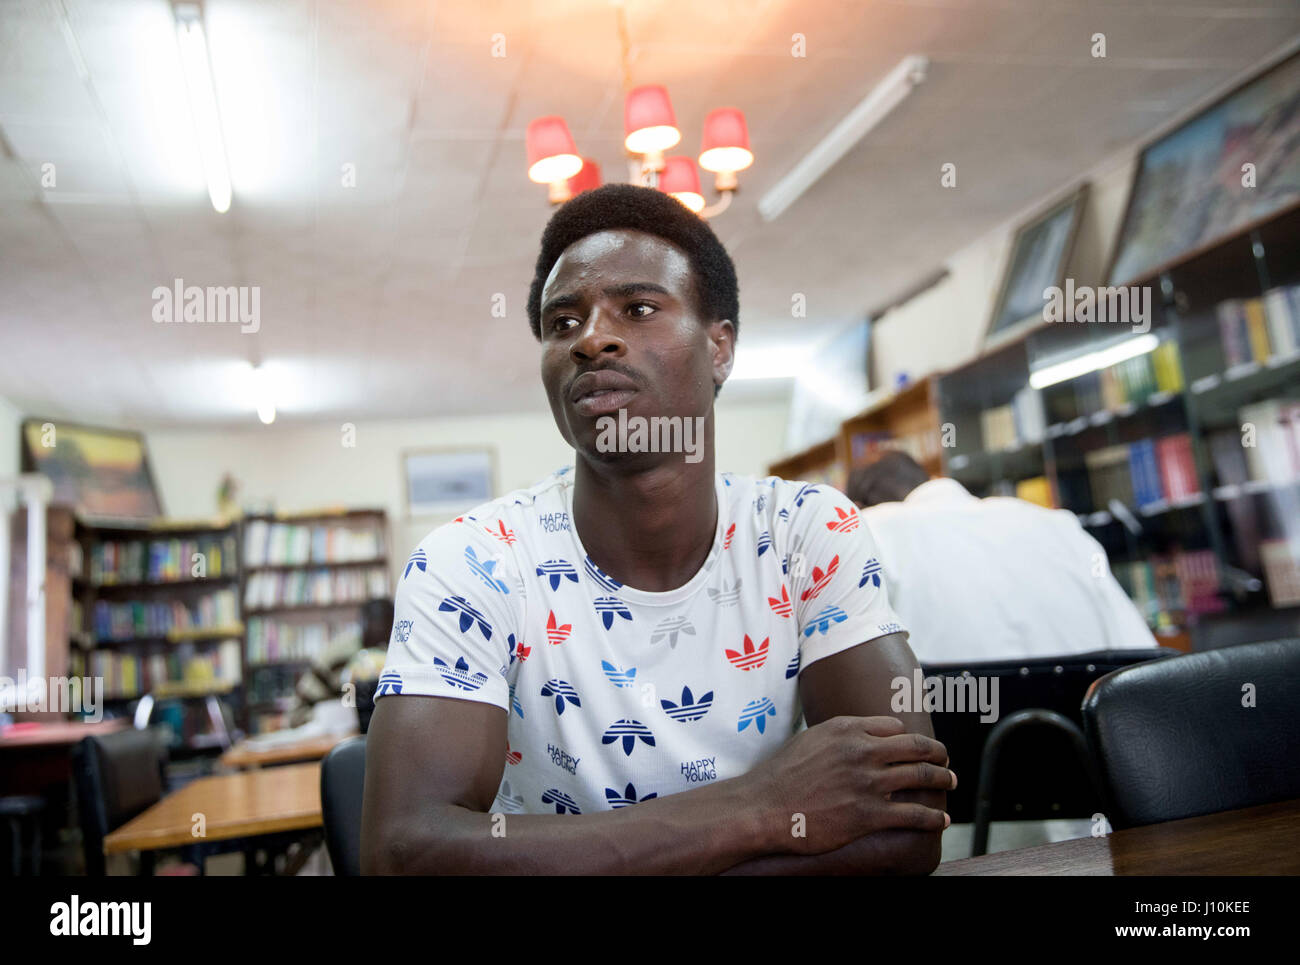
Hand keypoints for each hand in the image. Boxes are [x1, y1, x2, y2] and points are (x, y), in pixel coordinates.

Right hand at [746, 715, 952, 855]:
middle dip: (938, 754)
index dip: (909, 738)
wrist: (763, 807)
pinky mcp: (870, 814)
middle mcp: (862, 751)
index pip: (894, 727)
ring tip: (951, 782)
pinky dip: (934, 817)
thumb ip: (838, 736)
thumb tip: (856, 736)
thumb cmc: (781, 776)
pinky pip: (914, 814)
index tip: (917, 746)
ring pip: (921, 775)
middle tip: (947, 760)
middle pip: (916, 747)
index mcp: (847, 728)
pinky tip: (942, 819)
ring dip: (943, 779)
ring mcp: (868, 782)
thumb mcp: (810, 740)